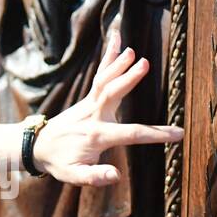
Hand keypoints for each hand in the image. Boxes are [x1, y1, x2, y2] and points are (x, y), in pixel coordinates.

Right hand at [16, 0, 70, 60]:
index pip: (39, 11)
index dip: (44, 21)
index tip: (49, 30)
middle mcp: (31, 5)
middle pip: (35, 22)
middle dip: (40, 33)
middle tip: (46, 43)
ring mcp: (29, 12)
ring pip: (32, 26)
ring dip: (37, 38)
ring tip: (43, 48)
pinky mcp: (30, 17)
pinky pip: (32, 28)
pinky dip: (35, 37)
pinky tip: (40, 47)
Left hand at [31, 27, 182, 185]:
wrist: (38, 146)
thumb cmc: (59, 163)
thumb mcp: (74, 176)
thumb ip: (95, 176)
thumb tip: (116, 176)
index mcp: (97, 135)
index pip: (132, 133)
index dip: (156, 134)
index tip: (178, 133)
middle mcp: (93, 115)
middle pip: (113, 93)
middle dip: (128, 79)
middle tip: (144, 63)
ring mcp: (89, 103)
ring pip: (105, 79)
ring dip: (118, 63)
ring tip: (132, 49)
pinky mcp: (88, 97)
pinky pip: (100, 74)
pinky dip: (109, 57)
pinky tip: (117, 40)